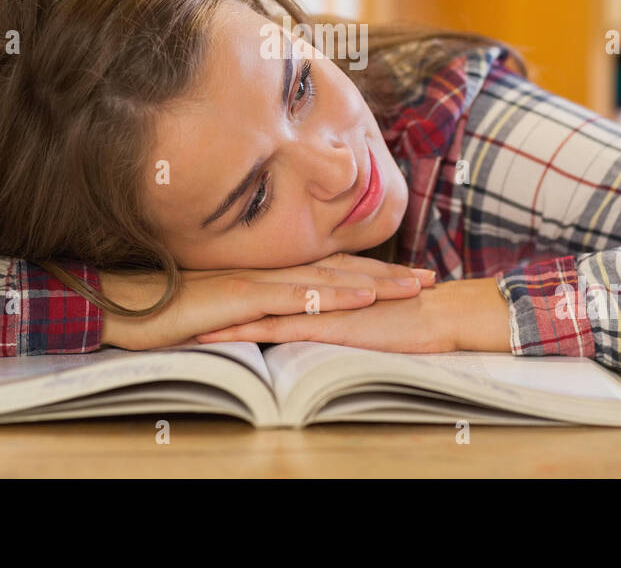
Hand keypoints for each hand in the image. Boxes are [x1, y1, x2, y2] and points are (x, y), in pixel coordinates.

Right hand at [100, 253, 436, 349]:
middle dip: (387, 275)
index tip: (405, 276)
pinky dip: (332, 296)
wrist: (120, 304)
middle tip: (430, 278)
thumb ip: (248, 311)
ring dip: (374, 283)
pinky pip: (296, 297)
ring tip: (413, 287)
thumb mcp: (217, 314)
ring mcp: (257, 282)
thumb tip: (276, 321)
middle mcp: (267, 273)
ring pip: (328, 280)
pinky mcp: (243, 298)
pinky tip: (361, 299)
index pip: (326, 270)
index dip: (367, 272)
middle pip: (339, 271)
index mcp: (263, 275)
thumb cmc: (163, 310)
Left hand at [193, 277, 511, 352]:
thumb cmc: (417, 317)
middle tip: (174, 300)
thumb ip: (346, 312)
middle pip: (254, 290)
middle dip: (214, 295)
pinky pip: (276, 326)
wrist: (446, 313)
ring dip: (218, 312)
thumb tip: (328, 321)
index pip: (271, 286)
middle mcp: (313, 289)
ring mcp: (317, 304)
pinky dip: (244, 330)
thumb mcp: (371, 314)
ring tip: (178, 316)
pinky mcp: (325, 322)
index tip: (201, 294)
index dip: (236, 288)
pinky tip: (216, 334)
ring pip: (255, 305)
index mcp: (323, 287)